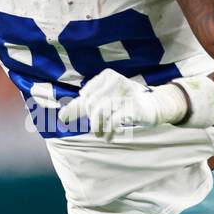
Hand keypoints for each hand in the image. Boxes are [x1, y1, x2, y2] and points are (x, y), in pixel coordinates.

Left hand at [57, 68, 182, 140]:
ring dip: (98, 128)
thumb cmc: (123, 103)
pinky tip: (110, 137)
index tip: (92, 117)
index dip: (85, 111)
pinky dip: (109, 132)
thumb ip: (80, 107)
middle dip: (92, 121)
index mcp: (106, 76)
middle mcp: (116, 80)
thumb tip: (60, 117)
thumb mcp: (102, 101)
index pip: (85, 97)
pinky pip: (114, 121)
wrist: (152, 106)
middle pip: (92, 105)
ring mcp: (126, 93)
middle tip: (97, 130)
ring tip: (101, 136)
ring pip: (101, 112)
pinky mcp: (134, 107)